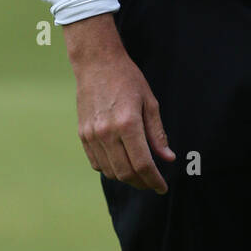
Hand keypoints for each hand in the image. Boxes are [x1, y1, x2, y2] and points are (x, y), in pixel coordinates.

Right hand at [63, 13, 176, 192]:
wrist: (97, 63)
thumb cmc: (128, 79)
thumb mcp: (150, 102)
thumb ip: (157, 133)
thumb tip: (167, 158)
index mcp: (128, 123)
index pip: (143, 164)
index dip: (154, 180)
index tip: (162, 187)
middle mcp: (108, 133)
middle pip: (126, 173)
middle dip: (142, 183)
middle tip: (152, 183)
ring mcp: (92, 135)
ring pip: (110, 171)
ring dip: (126, 178)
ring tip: (139, 174)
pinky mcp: (83, 135)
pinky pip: (96, 163)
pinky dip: (110, 169)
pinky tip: (121, 163)